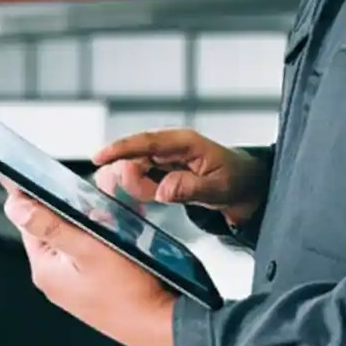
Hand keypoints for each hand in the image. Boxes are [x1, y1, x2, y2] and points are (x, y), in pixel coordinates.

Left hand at [0, 177, 177, 345]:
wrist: (159, 325)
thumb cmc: (130, 292)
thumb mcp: (88, 249)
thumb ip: (50, 225)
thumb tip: (15, 206)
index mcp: (46, 269)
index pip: (29, 221)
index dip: (37, 196)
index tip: (43, 175)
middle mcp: (56, 279)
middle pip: (55, 227)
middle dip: (76, 210)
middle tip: (99, 202)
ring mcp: (75, 285)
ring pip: (77, 238)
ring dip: (94, 224)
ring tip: (117, 221)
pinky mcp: (94, 288)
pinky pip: (92, 253)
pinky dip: (106, 240)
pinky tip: (125, 239)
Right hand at [92, 129, 267, 226]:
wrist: (246, 187)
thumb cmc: (237, 179)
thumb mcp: (219, 187)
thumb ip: (190, 188)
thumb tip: (163, 190)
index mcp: (184, 143)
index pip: (146, 142)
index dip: (120, 149)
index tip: (99, 157)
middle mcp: (170, 148)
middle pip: (133, 157)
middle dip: (126, 176)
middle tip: (133, 194)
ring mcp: (165, 161)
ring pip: (134, 171)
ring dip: (134, 188)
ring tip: (151, 200)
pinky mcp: (163, 174)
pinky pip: (141, 182)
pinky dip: (138, 193)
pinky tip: (145, 203)